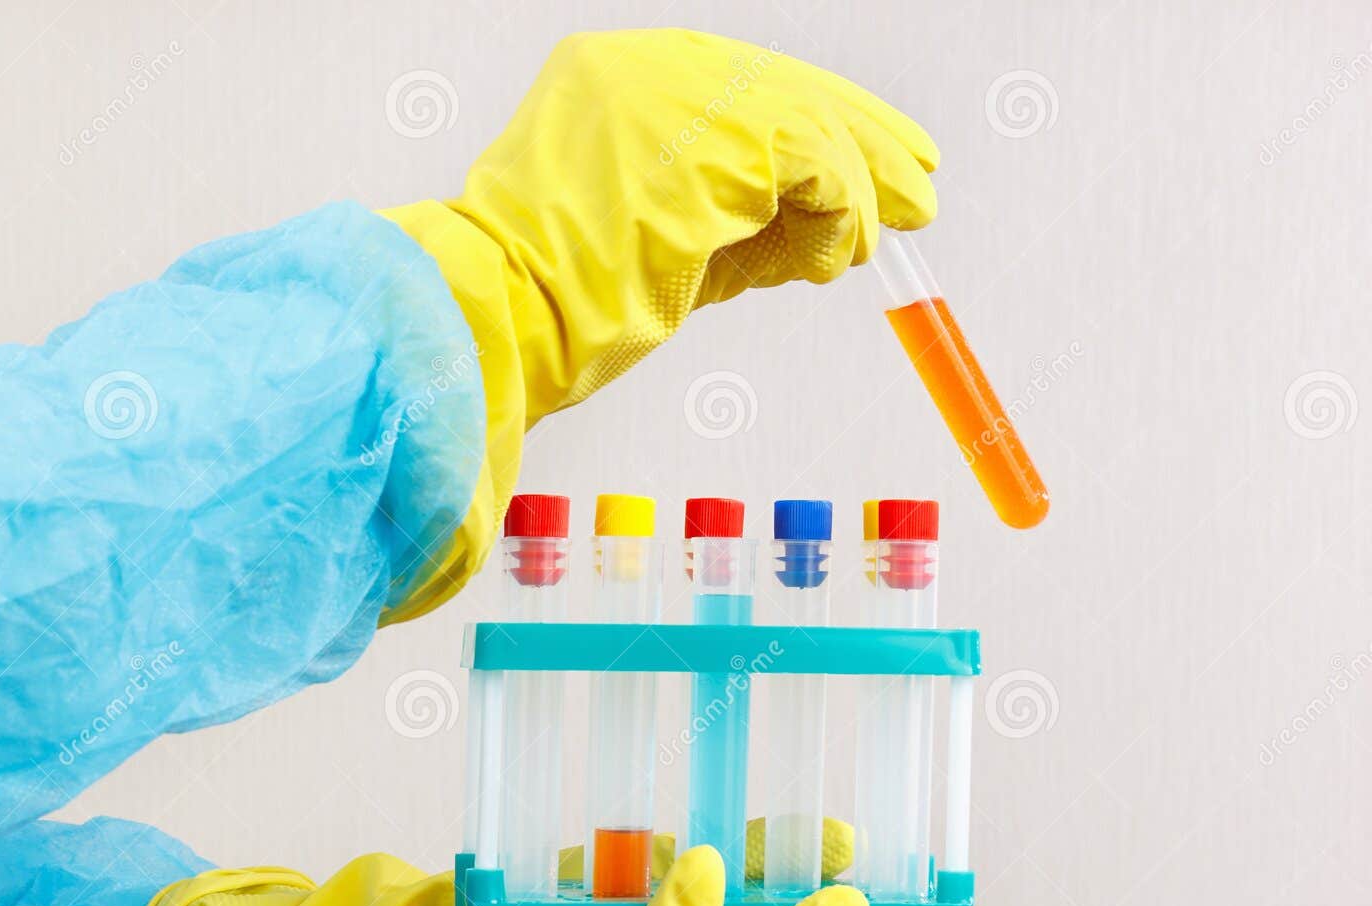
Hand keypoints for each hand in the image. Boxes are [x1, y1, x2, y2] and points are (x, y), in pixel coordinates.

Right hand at [380, 29, 938, 619]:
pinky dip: (841, 210)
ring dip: (857, 187)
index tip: (872, 167)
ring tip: (874, 242)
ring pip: (809, 120)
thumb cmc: (560, 303)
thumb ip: (739, 214)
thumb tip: (833, 218)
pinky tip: (835, 256)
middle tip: (917, 192)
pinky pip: (815, 161)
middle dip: (862, 144)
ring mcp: (674, 92)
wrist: (505, 323)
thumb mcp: (661, 240)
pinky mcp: (711, 140)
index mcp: (614, 77)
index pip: (745, 85)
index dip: (818, 124)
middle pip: (786, 86)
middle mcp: (643, 65)